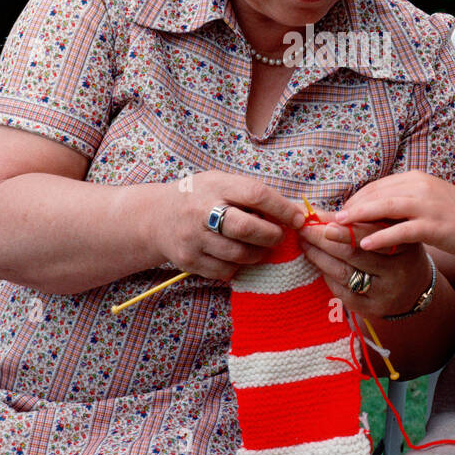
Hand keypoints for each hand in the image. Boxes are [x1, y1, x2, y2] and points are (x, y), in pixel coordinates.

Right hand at [150, 171, 306, 281]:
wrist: (157, 218)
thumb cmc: (200, 197)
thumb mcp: (221, 183)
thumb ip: (252, 194)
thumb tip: (294, 211)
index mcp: (215, 186)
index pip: (255, 195)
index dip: (281, 208)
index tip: (297, 218)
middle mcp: (201, 212)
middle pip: (246, 229)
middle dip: (271, 235)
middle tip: (279, 237)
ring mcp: (193, 239)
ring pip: (238, 254)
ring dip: (258, 254)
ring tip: (261, 247)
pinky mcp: (188, 261)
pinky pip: (225, 272)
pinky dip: (238, 267)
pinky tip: (238, 256)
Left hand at [297, 208, 433, 318]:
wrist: (415, 289)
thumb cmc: (395, 252)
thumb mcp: (390, 232)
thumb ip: (363, 221)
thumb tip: (320, 213)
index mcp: (404, 246)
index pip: (370, 233)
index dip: (343, 227)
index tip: (319, 218)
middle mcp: (397, 271)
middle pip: (354, 254)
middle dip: (324, 240)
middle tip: (304, 228)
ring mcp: (385, 292)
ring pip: (345, 273)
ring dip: (319, 257)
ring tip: (304, 243)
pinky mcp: (372, 309)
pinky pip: (343, 292)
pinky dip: (327, 276)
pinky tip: (317, 263)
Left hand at [332, 171, 454, 260]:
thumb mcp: (428, 200)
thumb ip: (404, 200)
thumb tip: (375, 207)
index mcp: (417, 178)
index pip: (378, 185)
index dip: (356, 198)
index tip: (341, 211)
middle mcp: (420, 187)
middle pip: (377, 194)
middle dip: (352, 206)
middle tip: (331, 219)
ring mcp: (427, 205)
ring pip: (385, 208)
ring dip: (359, 217)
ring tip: (339, 226)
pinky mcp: (433, 225)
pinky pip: (401, 230)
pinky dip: (381, 236)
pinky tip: (365, 244)